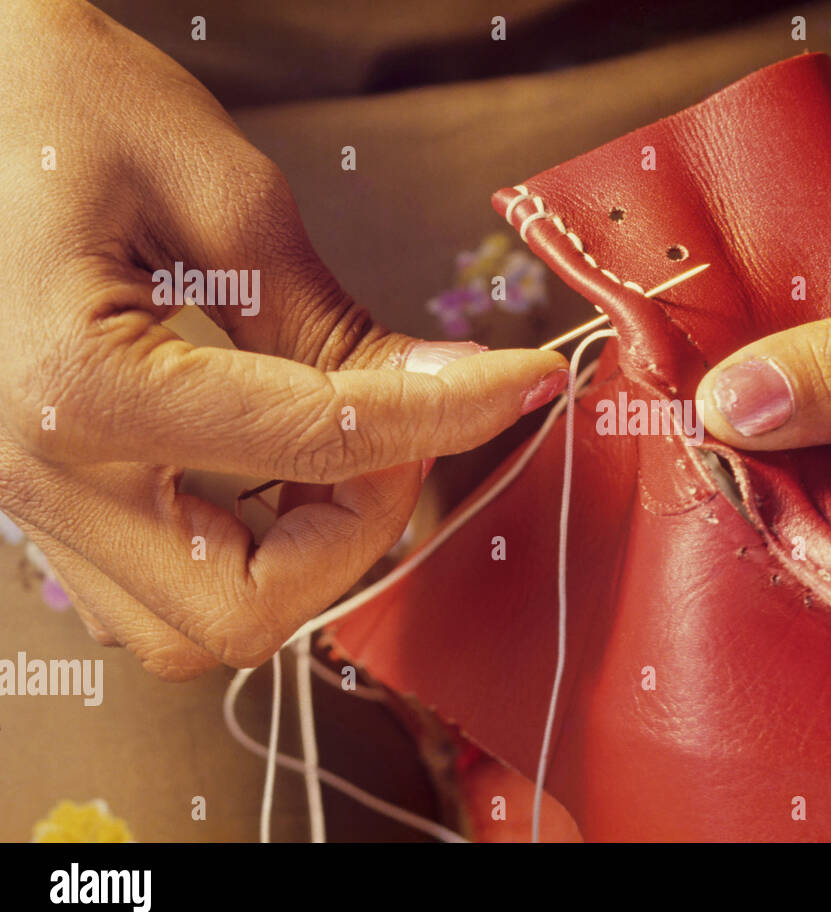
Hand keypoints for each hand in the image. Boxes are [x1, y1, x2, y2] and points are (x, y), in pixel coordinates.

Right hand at [0, 0, 566, 678]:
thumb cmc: (61, 106)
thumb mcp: (220, 193)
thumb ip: (332, 320)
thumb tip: (445, 387)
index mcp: (78, 383)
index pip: (319, 442)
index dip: (448, 414)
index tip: (523, 382)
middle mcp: (37, 473)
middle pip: (244, 610)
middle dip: (352, 533)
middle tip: (400, 434)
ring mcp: (28, 499)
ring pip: (193, 629)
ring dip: (298, 562)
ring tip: (342, 453)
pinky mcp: (41, 496)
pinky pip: (156, 592)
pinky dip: (242, 555)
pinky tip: (274, 474)